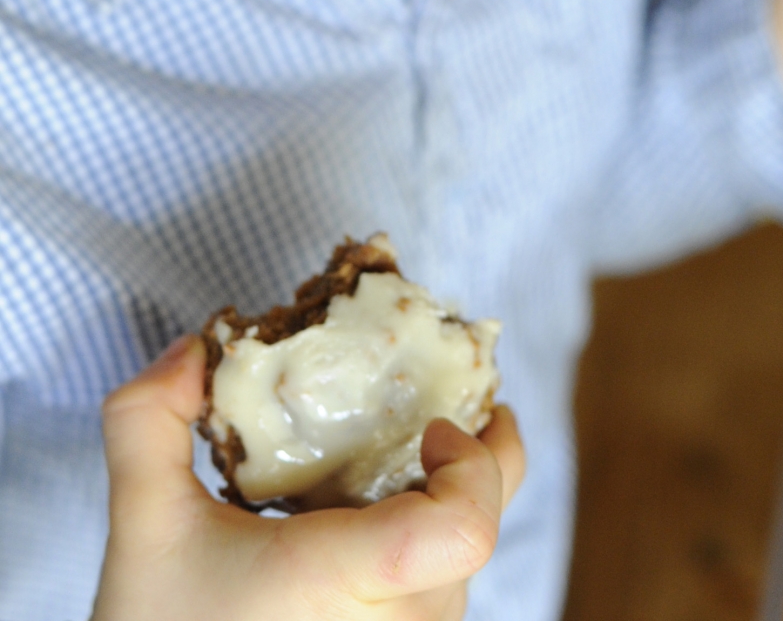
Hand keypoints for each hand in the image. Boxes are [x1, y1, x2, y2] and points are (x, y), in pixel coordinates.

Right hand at [91, 336, 525, 620]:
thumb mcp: (143, 527)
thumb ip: (146, 422)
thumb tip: (191, 350)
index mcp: (346, 581)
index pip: (464, 530)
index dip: (475, 467)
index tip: (436, 425)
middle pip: (476, 531)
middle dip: (463, 464)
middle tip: (430, 416)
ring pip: (464, 567)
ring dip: (448, 508)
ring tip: (411, 465)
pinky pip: (446, 595)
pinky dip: (434, 549)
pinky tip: (389, 520)